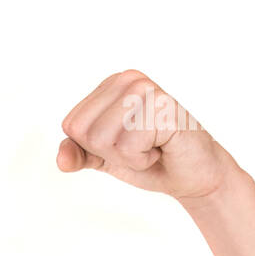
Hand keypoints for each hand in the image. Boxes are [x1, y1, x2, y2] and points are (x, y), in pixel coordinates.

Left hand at [57, 69, 233, 198]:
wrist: (192, 176)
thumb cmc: (150, 160)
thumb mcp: (104, 158)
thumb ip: (79, 154)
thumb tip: (62, 160)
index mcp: (110, 86)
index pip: (72, 126)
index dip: (94, 147)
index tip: (124, 143)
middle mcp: (127, 79)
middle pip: (86, 132)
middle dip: (111, 152)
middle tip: (140, 147)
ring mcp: (146, 89)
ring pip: (104, 139)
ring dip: (128, 156)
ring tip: (152, 146)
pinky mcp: (163, 106)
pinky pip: (128, 147)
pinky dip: (143, 159)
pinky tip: (163, 147)